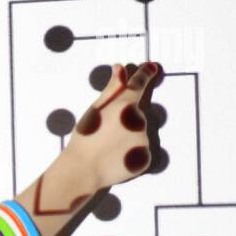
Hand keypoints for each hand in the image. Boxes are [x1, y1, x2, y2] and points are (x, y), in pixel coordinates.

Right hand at [64, 61, 160, 189]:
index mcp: (125, 104)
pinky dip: (131, 153)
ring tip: (107, 147)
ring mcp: (145, 139)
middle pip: (137, 114)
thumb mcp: (94, 109)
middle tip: (105, 131)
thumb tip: (121, 68)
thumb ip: (112, 88)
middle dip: (124, 119)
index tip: (152, 67)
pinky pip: (141, 151)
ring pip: (139, 133)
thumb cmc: (84, 138)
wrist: (83, 169)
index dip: (145, 74)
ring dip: (127, 137)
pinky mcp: (146, 157)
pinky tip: (115, 157)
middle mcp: (140, 119)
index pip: (138, 84)